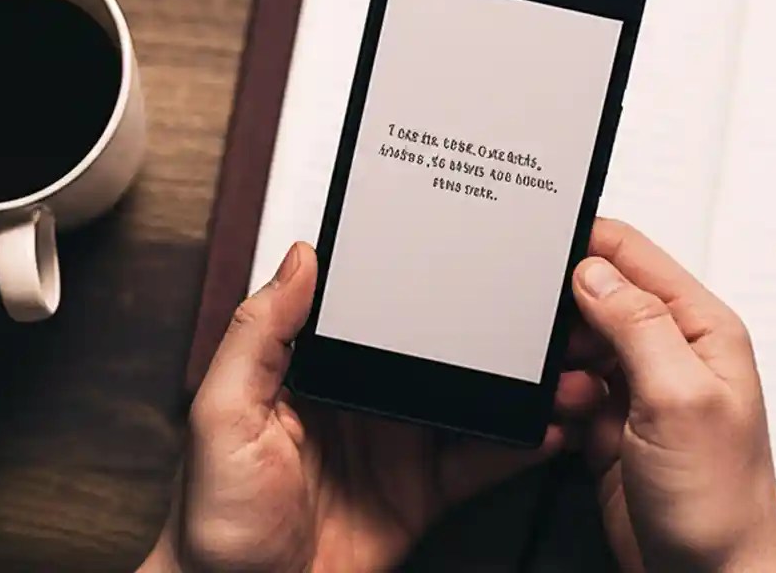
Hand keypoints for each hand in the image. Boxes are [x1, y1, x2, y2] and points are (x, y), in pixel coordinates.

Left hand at [140, 242, 603, 572]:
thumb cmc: (218, 519)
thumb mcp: (222, 415)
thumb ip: (257, 335)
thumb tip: (299, 261)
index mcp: (315, 367)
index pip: (374, 307)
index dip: (419, 282)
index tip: (465, 255)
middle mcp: (364, 396)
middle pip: (437, 348)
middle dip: (487, 328)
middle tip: (533, 309)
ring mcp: (399, 442)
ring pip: (470, 397)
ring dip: (514, 381)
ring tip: (557, 363)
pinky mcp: (424, 489)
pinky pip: (481, 459)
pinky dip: (519, 443)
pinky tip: (546, 426)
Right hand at [571, 219, 775, 572]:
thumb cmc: (718, 505)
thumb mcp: (678, 399)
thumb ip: (637, 325)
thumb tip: (593, 270)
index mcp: (701, 329)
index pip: (634, 255)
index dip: (587, 244)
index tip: (542, 248)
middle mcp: (671, 352)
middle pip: (597, 297)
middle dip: (565, 317)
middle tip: (558, 347)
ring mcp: (639, 391)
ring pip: (576, 346)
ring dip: (561, 368)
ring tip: (576, 401)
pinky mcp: (611, 427)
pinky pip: (567, 392)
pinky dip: (557, 404)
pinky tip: (568, 426)